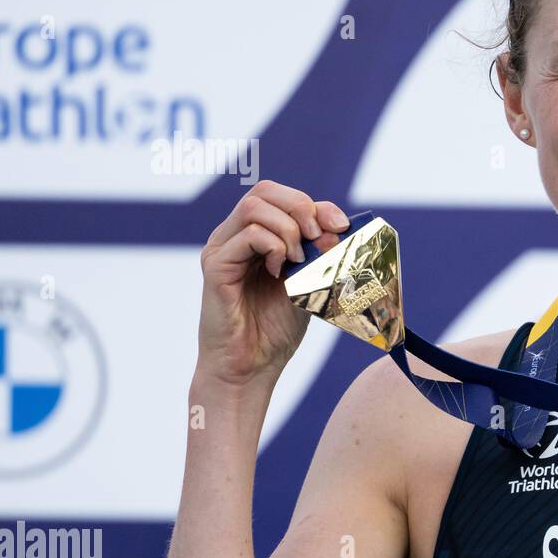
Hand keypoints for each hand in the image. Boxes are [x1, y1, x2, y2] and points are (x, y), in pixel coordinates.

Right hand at [195, 179, 350, 386]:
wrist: (252, 366)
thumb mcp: (308, 281)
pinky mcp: (216, 266)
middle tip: (318, 239)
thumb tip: (338, 226)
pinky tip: (280, 271)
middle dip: (301, 208)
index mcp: (254, 235)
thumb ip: (319, 253)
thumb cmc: (276, 327)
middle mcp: (233, 235)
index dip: (315, 204)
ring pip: (255, 207)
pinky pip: (249, 235)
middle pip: (265, 191)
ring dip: (289, 228)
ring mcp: (222, 248)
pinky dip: (274, 246)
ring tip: (298, 260)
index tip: (340, 226)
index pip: (281, 196)